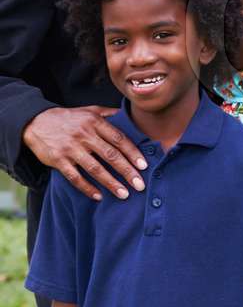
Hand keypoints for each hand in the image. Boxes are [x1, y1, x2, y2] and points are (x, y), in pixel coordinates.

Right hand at [23, 105, 146, 201]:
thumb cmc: (69, 118)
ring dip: (110, 183)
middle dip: (127, 171)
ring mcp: (70, 148)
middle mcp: (84, 135)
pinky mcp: (58, 160)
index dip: (133, 153)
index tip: (144, 166)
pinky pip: (74, 177)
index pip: (119, 139)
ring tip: (124, 194)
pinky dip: (86, 187)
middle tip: (140, 185)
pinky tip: (98, 196)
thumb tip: (130, 116)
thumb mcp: (90, 110)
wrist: (35, 122)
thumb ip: (110, 114)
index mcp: (95, 123)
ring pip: (94, 168)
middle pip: (110, 155)